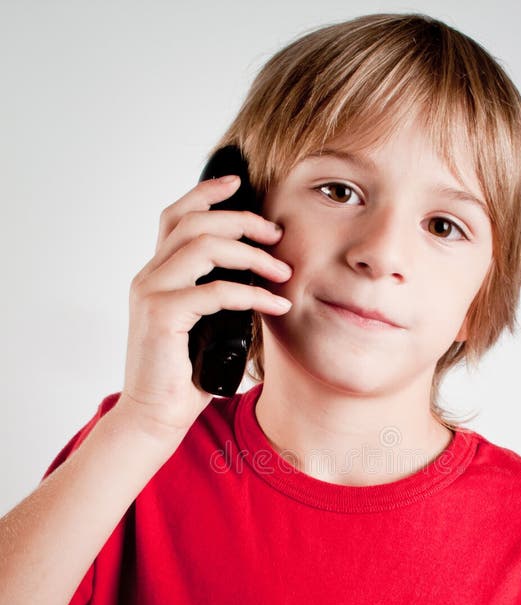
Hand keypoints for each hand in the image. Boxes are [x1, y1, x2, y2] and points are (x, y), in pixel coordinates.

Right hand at [117, 175, 291, 441]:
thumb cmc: (183, 377)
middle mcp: (149, 276)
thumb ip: (220, 300)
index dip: (206, 193)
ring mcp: (152, 293)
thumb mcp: (205, 328)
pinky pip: (215, 291)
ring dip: (251, 254)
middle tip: (276, 234)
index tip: (239, 183)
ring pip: (203, 246)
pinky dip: (252, 294)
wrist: (154, 416)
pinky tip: (276, 306)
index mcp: (156, 274)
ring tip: (283, 271)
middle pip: (193, 221)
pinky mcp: (162, 315)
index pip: (176, 216)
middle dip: (241, 220)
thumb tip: (261, 281)